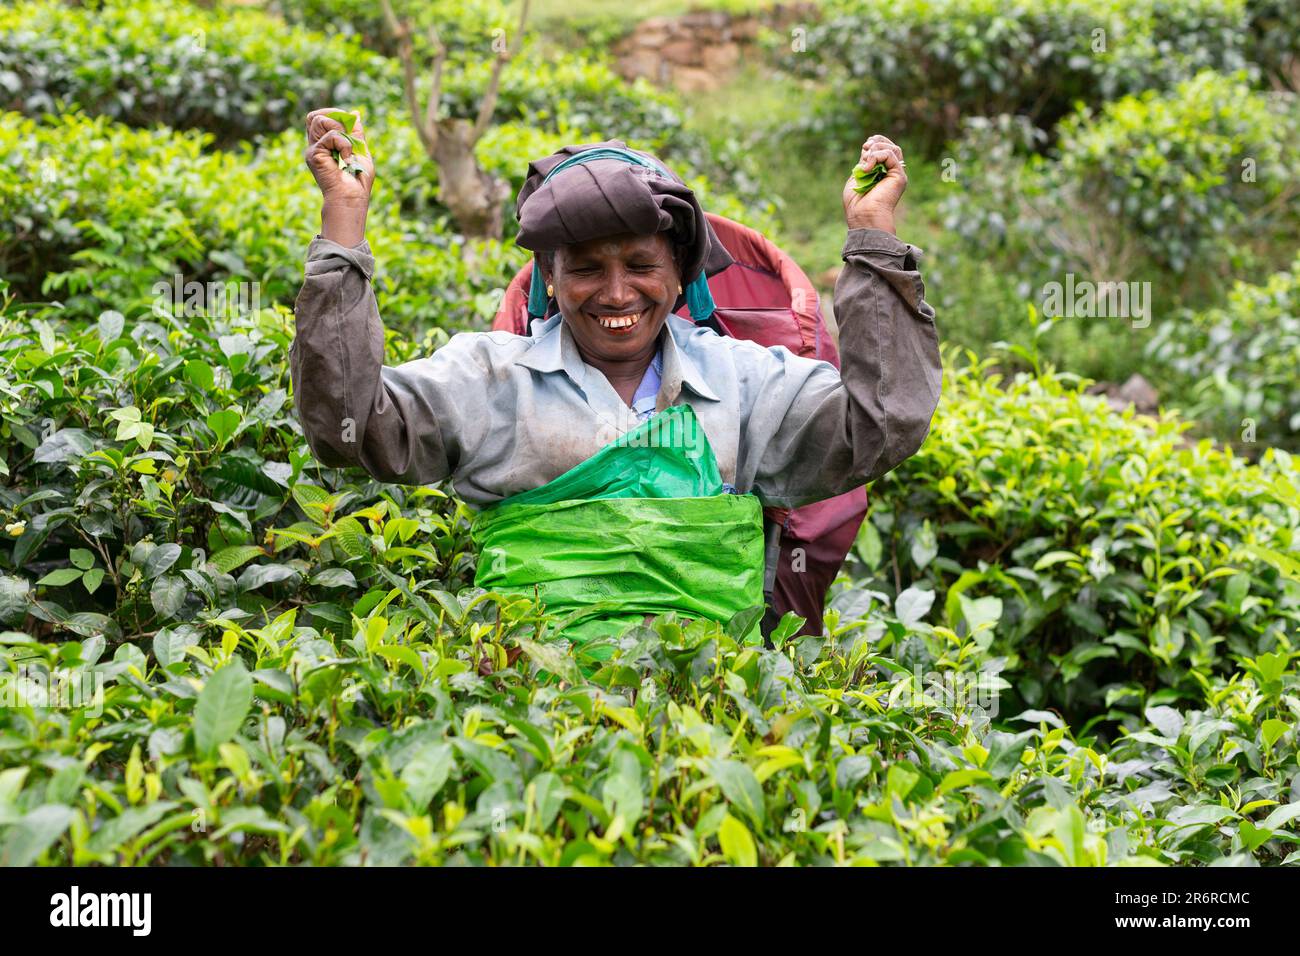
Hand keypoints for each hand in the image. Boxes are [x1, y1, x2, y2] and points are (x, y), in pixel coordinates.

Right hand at [303, 108, 375, 244]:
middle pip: (314, 116)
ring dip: (339, 129)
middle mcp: (315, 146)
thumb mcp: (360, 150)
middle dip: (334, 116)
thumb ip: (356, 133)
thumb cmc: (358, 180)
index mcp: (325, 144)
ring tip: (348, 148)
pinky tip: (347, 158)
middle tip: (348, 133)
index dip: (335, 114)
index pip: (321, 117)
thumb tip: (355, 114)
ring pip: (318, 119)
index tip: (351, 125)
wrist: (353, 197)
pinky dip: (344, 143)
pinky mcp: (314, 155)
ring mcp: (313, 150)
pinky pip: (330, 135)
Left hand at [842, 134, 906, 234]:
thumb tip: (868, 146)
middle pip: (892, 146)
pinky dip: (876, 157)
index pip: (883, 150)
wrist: (863, 217)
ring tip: (865, 161)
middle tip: (865, 148)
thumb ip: (864, 162)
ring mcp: (897, 174)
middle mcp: (891, 173)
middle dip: (877, 142)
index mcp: (881, 173)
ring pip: (894, 149)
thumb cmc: (857, 204)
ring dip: (876, 149)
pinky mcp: (899, 176)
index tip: (864, 148)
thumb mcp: (857, 177)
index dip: (875, 143)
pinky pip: (891, 155)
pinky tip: (867, 169)